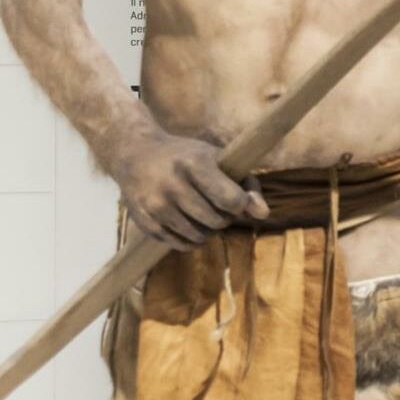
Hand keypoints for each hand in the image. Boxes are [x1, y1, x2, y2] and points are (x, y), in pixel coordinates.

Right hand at [111, 128, 268, 249]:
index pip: (231, 200)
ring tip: (204, 213)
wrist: (136, 154)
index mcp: (194, 163)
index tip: (237, 198)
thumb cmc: (187, 156)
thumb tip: (263, 214)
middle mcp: (172, 185)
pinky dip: (191, 239)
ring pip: (200, 236)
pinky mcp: (144, 223)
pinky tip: (188, 221)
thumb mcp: (219, 159)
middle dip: (225, 217)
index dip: (240, 204)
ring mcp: (155, 206)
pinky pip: (181, 245)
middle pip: (217, 221)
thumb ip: (246, 185)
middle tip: (218, 205)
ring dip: (209, 229)